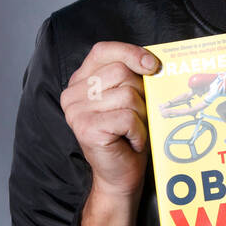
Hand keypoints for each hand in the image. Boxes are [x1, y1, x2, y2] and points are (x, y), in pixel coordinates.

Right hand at [61, 41, 159, 197]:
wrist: (121, 175)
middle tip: (137, 116)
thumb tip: (153, 63)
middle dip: (140, 94)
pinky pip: (128, 118)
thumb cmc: (128, 135)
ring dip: (141, 116)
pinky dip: (138, 131)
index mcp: (81, 81)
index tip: (153, 65)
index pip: (103, 50)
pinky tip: (130, 141)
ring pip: (128, 95)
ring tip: (132, 131)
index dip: (130, 53)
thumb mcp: (130, 97)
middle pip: (121, 72)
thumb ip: (132, 75)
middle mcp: (72, 94)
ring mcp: (76, 112)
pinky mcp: (86, 128)